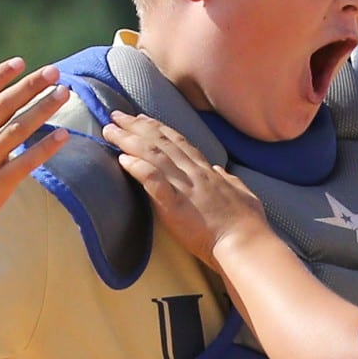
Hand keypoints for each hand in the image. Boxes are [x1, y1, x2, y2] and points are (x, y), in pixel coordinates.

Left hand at [103, 113, 271, 264]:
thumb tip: (219, 170)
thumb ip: (229, 181)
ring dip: (129, 140)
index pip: (179, 143)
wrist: (246, 243)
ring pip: (153, 155)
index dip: (159, 128)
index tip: (143, 118)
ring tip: (109, 130)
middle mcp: (194, 173)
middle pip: (161, 142)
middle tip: (116, 115)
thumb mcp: (243, 194)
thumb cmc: (248, 225)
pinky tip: (122, 158)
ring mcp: (184, 187)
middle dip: (137, 126)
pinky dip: (137, 167)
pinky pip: (153, 181)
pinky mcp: (175, 206)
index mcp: (207, 172)